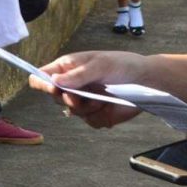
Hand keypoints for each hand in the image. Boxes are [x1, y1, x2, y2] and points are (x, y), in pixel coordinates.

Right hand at [31, 50, 148, 127]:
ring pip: (72, 112)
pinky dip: (99, 115)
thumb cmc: (122, 65)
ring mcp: (84, 101)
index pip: (42, 76)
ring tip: (102, 97)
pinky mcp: (95, 114)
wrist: (145, 81)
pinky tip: (109, 105)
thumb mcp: (100, 65)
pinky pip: (90, 121)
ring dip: (87, 107)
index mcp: (68, 68)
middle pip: (55, 98)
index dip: (42, 83)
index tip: (53, 88)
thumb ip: (78, 75)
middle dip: (69, 99)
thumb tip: (55, 80)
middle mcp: (72, 85)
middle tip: (79, 97)